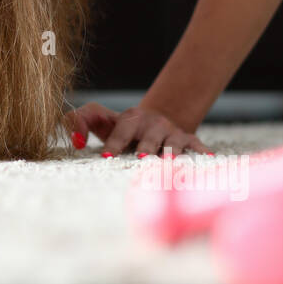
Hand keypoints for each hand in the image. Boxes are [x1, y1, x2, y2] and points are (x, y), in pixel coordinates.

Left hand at [65, 101, 211, 157]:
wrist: (153, 121)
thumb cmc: (119, 127)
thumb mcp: (98, 119)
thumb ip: (77, 121)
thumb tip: (77, 141)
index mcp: (129, 119)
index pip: (121, 130)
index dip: (114, 142)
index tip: (107, 156)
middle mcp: (152, 124)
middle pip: (150, 137)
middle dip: (146, 147)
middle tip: (141, 158)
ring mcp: (171, 131)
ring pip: (173, 143)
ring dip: (172, 153)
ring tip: (169, 164)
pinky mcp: (188, 139)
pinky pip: (196, 145)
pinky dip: (201, 151)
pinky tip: (206, 158)